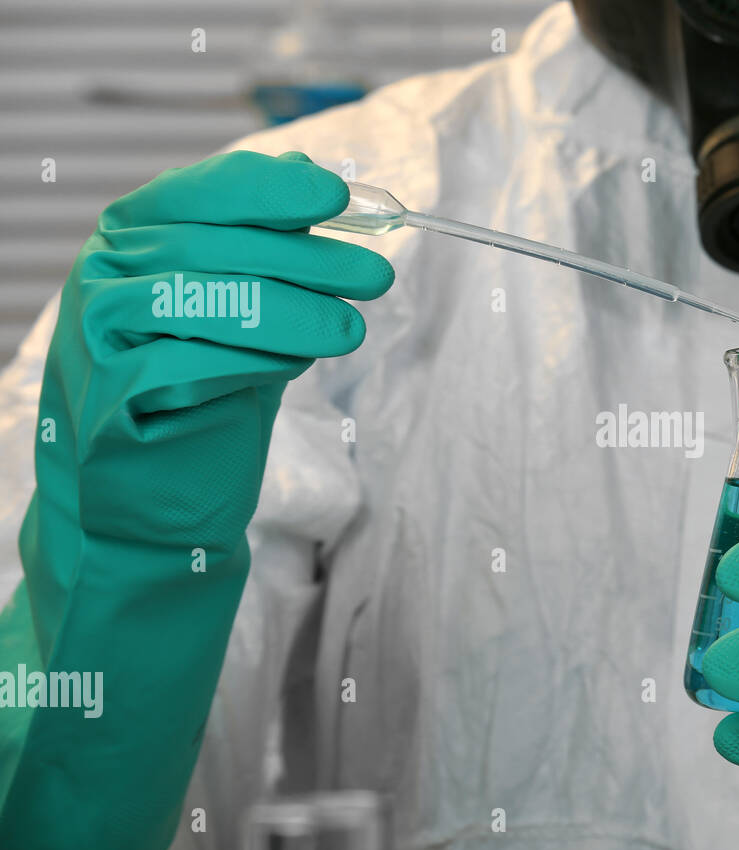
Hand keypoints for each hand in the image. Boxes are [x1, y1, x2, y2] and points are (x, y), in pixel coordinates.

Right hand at [0, 150, 392, 849]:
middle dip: (307, 259)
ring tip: (352, 327)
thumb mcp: (244, 315)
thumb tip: (327, 191)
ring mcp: (98, 337)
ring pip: (207, 298)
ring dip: (294, 310)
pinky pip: (193, 362)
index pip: (202, 190)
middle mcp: (104, 277)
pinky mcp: (110, 398)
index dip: (272, 190)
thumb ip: (272, 256)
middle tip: (373, 278)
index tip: (338, 199)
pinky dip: (254, 360)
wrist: (149, 503)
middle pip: (216, 244)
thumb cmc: (201, 401)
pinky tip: (294, 367)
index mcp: (133, 241)